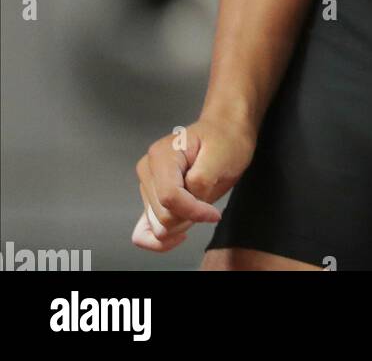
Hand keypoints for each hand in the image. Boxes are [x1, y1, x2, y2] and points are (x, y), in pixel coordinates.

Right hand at [132, 115, 256, 251]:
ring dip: (182, 223)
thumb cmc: (224, 141)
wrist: (224, 134)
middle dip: (189, 216)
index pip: (169, 198)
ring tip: (198, 203)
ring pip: (158, 227)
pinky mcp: (150, 200)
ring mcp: (147, 186)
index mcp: (161, 155)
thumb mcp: (220, 156)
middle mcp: (147, 170)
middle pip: (163, 216)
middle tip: (208, 202)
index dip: (193, 210)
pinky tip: (182, 233)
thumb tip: (188, 200)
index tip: (214, 212)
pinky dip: (162, 240)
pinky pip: (145, 232)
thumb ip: (201, 179)